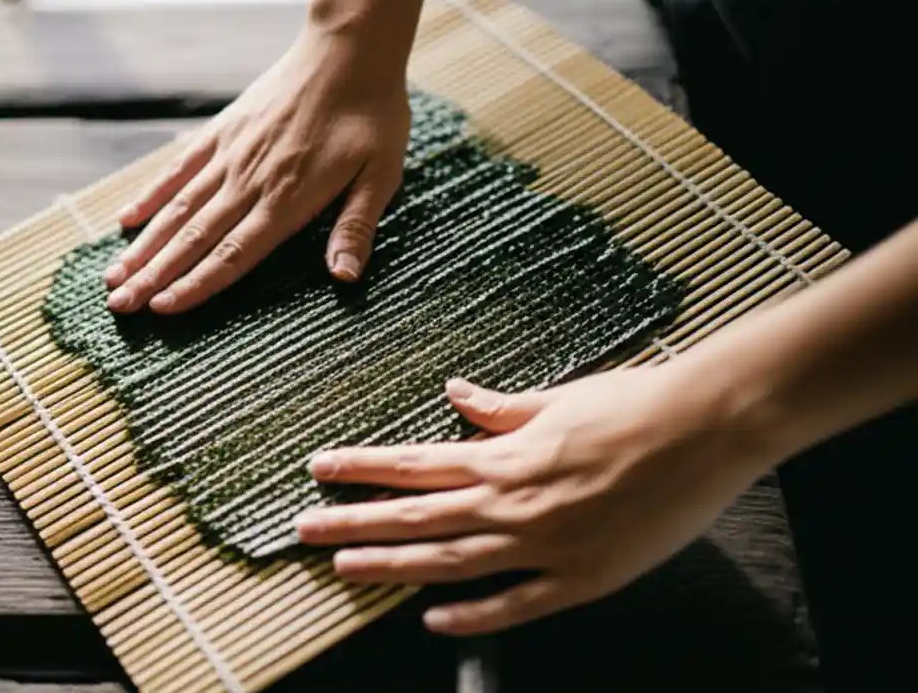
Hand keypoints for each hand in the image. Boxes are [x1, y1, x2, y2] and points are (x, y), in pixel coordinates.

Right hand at [103, 27, 410, 313]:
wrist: (348, 47)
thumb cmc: (372, 114)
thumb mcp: (382, 174)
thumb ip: (356, 226)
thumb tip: (345, 277)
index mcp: (288, 198)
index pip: (233, 253)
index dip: (196, 284)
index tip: (161, 308)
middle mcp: (250, 180)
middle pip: (195, 238)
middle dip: (154, 276)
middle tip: (119, 306)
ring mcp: (231, 153)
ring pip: (179, 208)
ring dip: (145, 245)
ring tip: (113, 276)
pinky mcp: (224, 129)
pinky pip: (180, 168)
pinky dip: (152, 195)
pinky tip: (127, 219)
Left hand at [294, 366, 782, 635]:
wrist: (708, 427)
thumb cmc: (634, 404)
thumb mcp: (558, 397)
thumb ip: (501, 407)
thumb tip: (456, 392)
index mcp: (504, 454)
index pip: (413, 465)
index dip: (361, 468)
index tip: (318, 468)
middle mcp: (512, 502)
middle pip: (415, 518)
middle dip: (353, 522)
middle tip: (303, 529)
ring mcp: (545, 545)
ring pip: (449, 563)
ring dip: (391, 566)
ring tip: (343, 567)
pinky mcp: (582, 578)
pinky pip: (515, 603)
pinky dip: (471, 615)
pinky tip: (433, 620)